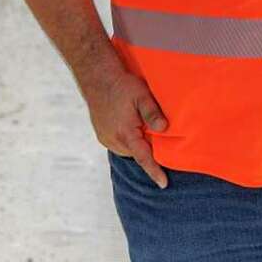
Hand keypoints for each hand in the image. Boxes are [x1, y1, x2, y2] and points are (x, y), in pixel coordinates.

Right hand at [80, 62, 170, 187]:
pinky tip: (130, 127)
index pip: (143, 157)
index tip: (163, 184)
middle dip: (148, 150)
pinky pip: (119, 145)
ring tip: (141, 129)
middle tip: (157, 137)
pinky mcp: (101, 135)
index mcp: (124, 133)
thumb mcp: (142, 95)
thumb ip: (152, 113)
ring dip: (137, 144)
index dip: (154, 171)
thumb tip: (164, 129)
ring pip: (128, 149)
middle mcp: (113, 139)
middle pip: (137, 153)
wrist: (96, 76)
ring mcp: (105, 138)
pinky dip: (128, 141)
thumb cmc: (121, 85)